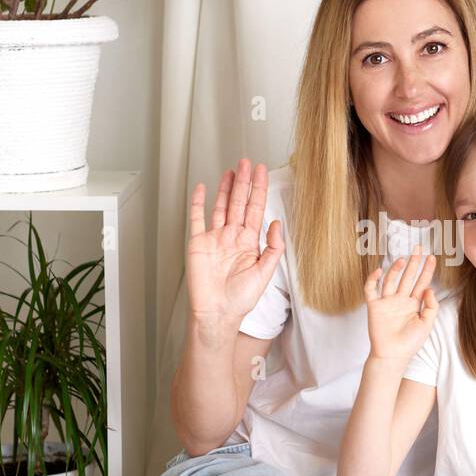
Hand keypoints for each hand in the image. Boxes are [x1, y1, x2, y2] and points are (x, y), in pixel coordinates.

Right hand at [186, 159, 283, 320]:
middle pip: (239, 203)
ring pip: (220, 206)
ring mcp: (215, 238)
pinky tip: (202, 188)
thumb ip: (273, 247)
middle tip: (247, 162)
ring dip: (225, 188)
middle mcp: (232, 237)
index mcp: (249, 242)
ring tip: (231, 170)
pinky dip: (199, 202)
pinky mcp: (198, 243)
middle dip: (244, 182)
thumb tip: (277, 222)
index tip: (262, 171)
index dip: (259, 189)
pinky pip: (197, 218)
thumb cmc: (240, 299)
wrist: (217, 313)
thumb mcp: (265, 273)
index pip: (255, 209)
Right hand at [362, 244, 436, 361]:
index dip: (427, 270)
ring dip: (396, 269)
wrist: (393, 355)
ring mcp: (387, 302)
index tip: (432, 257)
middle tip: (418, 248)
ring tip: (403, 259)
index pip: (422, 282)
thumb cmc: (410, 343)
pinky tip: (379, 271)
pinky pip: (371, 290)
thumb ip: (431, 306)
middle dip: (413, 263)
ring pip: (391, 280)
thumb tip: (429, 288)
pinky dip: (373, 279)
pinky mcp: (374, 306)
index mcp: (414, 304)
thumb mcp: (427, 324)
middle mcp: (400, 300)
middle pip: (408, 277)